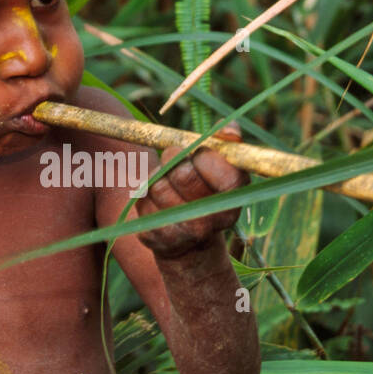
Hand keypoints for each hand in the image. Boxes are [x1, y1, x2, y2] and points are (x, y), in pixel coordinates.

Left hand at [133, 122, 248, 259]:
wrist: (190, 244)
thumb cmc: (207, 194)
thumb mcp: (223, 172)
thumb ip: (227, 145)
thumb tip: (231, 129)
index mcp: (231, 203)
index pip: (221, 173)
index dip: (205, 156)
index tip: (199, 153)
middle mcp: (208, 222)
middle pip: (183, 174)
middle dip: (175, 157)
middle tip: (175, 156)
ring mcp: (180, 232)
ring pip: (158, 184)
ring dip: (159, 174)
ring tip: (167, 178)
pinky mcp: (154, 236)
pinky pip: (141, 198)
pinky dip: (146, 191)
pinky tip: (156, 197)